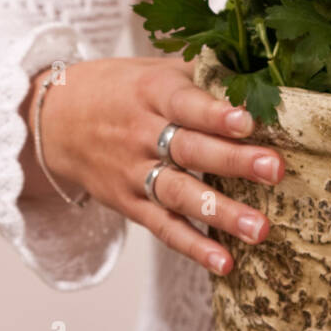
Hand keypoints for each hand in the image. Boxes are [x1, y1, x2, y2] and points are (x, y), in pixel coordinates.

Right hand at [21, 55, 284, 275]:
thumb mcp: (155, 69)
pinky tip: (225, 262)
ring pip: (180, 193)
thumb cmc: (121, 88)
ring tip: (260, 230)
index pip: (186, 103)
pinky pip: (163, 227)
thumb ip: (202, 74)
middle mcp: (142, 133)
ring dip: (221, 212)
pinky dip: (193, 246)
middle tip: (275, 170)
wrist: (55, 120)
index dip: (215, 113)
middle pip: (190, 149)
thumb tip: (260, 75)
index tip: (248, 121)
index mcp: (152, 92)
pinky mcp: (128, 203)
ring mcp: (133, 172)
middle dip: (234, 161)